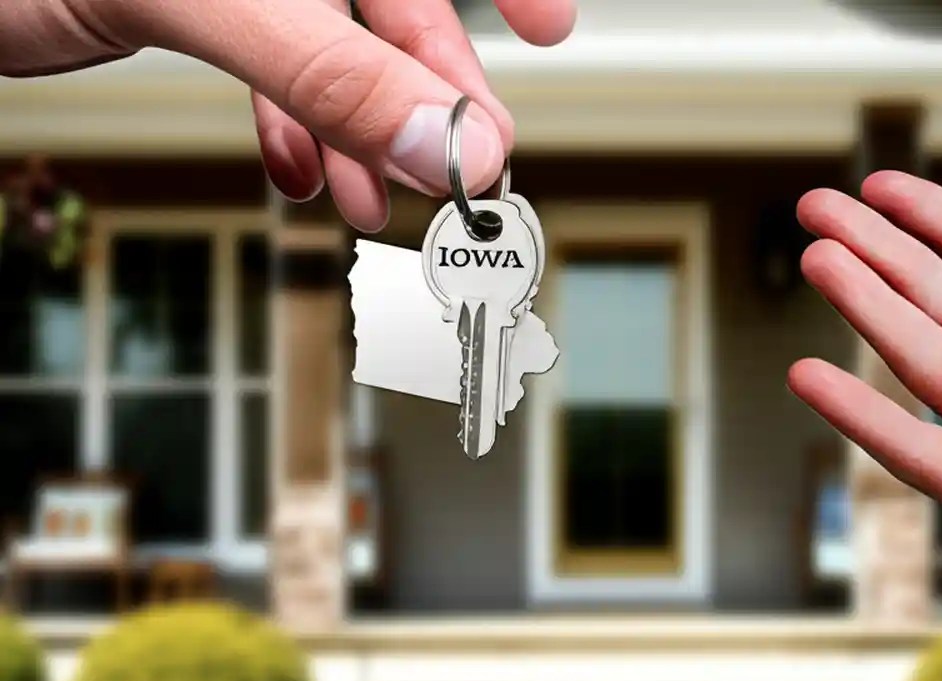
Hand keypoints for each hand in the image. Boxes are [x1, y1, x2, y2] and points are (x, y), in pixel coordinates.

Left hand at [0, 0, 574, 231]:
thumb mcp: (209, 2)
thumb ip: (331, 70)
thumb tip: (450, 143)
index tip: (548, 26)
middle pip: (395, 3)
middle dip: (433, 92)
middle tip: (470, 165)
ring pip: (337, 48)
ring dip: (366, 133)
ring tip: (383, 199)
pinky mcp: (193, 5)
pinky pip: (273, 66)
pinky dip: (294, 127)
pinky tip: (300, 173)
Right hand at [789, 129, 941, 642]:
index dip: (936, 218)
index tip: (880, 185)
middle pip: (939, 298)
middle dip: (876, 249)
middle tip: (814, 208)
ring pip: (923, 357)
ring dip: (867, 307)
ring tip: (816, 256)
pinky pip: (919, 452)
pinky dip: (864, 416)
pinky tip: (809, 378)